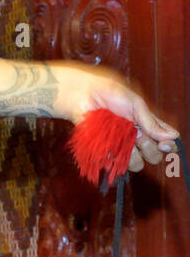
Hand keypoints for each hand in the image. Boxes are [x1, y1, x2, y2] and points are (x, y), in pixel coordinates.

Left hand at [54, 62, 179, 171]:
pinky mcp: (105, 151)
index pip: (165, 141)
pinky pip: (118, 163)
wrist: (81, 95)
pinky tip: (111, 142)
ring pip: (138, 164)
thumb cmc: (108, 93)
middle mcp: (136, 137)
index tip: (165, 144)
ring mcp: (120, 145)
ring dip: (134, 152)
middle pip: (154, 156)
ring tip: (122, 137)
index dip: (169, 146)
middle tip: (138, 133)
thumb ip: (152, 122)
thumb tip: (174, 136)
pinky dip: (117, 156)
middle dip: (150, 147)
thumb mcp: (135, 103)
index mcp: (146, 125)